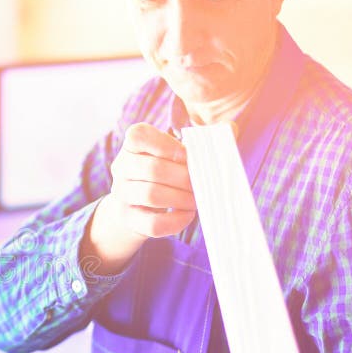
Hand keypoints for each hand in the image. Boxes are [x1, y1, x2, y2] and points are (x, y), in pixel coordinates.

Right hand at [86, 123, 195, 272]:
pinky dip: (175, 220)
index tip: (188, 156)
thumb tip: (230, 129)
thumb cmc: (165, 172)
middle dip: (184, 178)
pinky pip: (152, 223)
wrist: (137, 205)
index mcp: (132, 144)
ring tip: (196, 199)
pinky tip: (187, 214)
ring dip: (181, 198)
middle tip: (202, 184)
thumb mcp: (177, 152)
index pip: (139, 135)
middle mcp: (121, 166)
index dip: (167, 145)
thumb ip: (203, 139)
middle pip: (152, 169)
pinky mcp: (127, 218)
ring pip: (151, 195)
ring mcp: (121, 193)